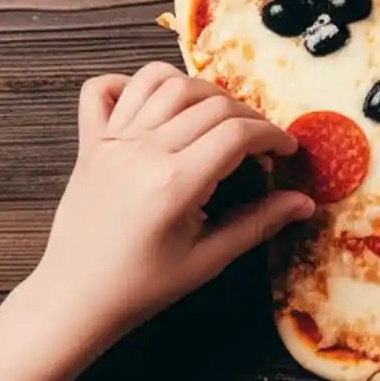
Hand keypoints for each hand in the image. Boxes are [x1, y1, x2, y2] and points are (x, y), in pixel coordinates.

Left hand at [30, 62, 313, 338]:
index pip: (238, 132)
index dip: (272, 134)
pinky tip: (155, 106)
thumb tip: (304, 203)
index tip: (285, 150)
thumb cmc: (141, 286)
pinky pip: (104, 88)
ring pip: (164, 82)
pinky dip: (130, 84)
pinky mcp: (89, 141)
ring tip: (218, 118)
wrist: (75, 298)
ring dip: (201, 91)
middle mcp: (143, 151)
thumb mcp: (207, 260)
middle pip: (210, 103)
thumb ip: (257, 224)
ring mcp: (112, 141)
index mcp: (174, 182)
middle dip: (247, 116)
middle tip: (259, 145)